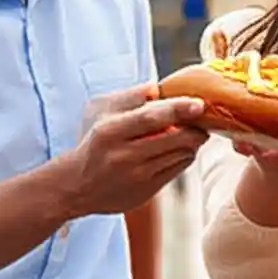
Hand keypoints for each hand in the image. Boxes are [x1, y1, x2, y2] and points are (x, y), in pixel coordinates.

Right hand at [64, 85, 208, 217]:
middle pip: (174, 139)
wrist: (77, 186)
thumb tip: (157, 86)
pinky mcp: (147, 191)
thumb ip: (130, 97)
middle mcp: (124, 155)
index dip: (179, 109)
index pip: (151, 117)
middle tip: (201, 119)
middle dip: (195, 128)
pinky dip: (184, 156)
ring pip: (181, 155)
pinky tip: (177, 150)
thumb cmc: (94, 142)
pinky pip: (178, 170)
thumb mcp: (101, 111)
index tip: (199, 104)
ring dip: (192, 142)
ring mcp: (137, 176)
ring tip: (188, 133)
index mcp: (111, 131)